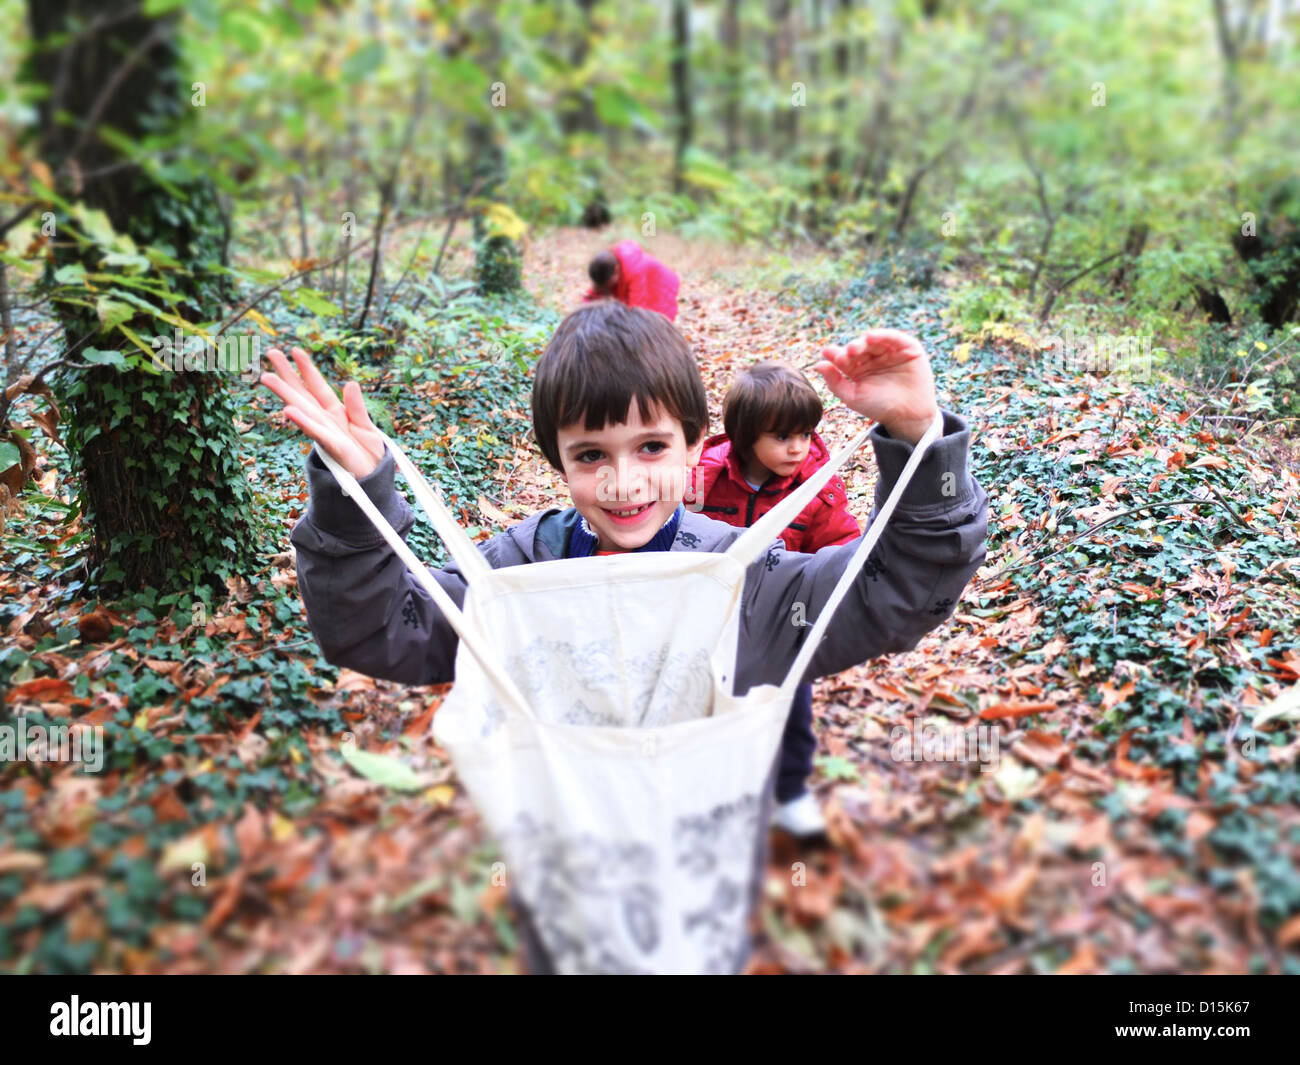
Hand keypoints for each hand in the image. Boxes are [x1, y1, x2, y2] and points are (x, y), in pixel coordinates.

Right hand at [260, 346, 386, 477]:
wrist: (373, 479)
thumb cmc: (368, 454)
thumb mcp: (366, 426)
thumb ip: (357, 407)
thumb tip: (350, 383)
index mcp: (335, 413)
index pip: (318, 387)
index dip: (308, 369)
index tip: (295, 350)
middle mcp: (325, 421)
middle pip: (303, 393)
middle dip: (287, 374)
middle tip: (270, 353)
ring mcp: (326, 433)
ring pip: (303, 410)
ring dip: (286, 394)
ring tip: (267, 377)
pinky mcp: (333, 448)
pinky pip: (317, 432)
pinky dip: (304, 422)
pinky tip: (288, 411)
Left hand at [814, 329, 939, 444]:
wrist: (908, 416)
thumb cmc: (879, 407)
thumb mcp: (852, 397)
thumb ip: (834, 382)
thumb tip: (818, 364)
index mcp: (857, 368)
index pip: (843, 356)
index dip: (835, 354)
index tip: (827, 353)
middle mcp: (872, 358)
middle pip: (858, 347)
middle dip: (850, 349)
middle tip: (845, 355)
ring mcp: (889, 352)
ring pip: (874, 341)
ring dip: (863, 342)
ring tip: (854, 348)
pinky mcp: (907, 348)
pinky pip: (894, 337)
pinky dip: (883, 335)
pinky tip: (871, 337)